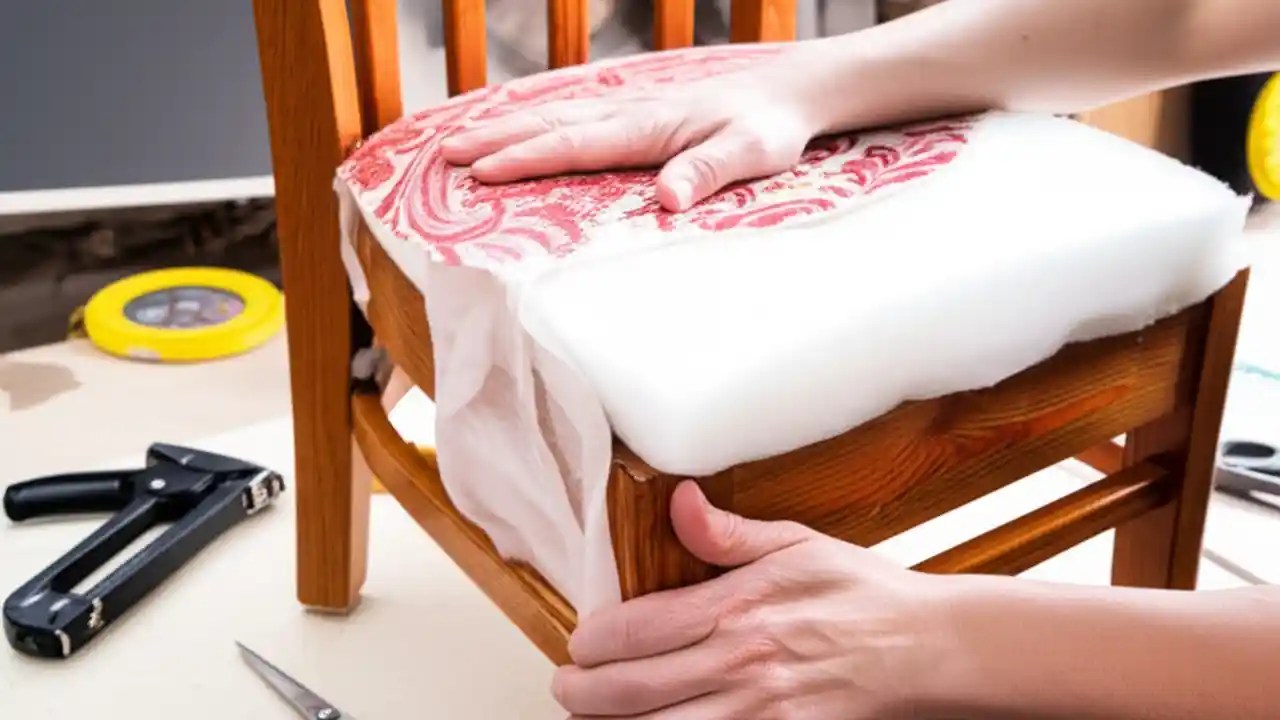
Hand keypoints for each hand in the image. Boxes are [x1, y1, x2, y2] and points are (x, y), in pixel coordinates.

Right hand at [439, 79, 819, 211]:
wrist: (790, 92)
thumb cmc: (772, 128)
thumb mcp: (752, 155)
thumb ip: (708, 171)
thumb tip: (668, 198)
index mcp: (648, 127)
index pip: (575, 144)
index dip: (527, 159)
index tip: (483, 172)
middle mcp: (630, 112)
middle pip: (550, 123)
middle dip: (497, 139)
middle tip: (446, 155)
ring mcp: (630, 108)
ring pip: (555, 113)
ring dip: (508, 126)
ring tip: (462, 138)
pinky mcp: (637, 111)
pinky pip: (574, 112)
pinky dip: (537, 118)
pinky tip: (520, 124)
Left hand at [551, 481, 958, 718]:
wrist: (929, 647)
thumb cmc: (862, 593)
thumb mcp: (797, 544)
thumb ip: (728, 533)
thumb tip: (678, 500)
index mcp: (739, 605)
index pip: (636, 628)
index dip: (591, 640)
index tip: (578, 643)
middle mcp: (742, 662)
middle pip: (633, 689)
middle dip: (583, 693)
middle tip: (566, 687)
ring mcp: (762, 712)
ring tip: (594, 717)